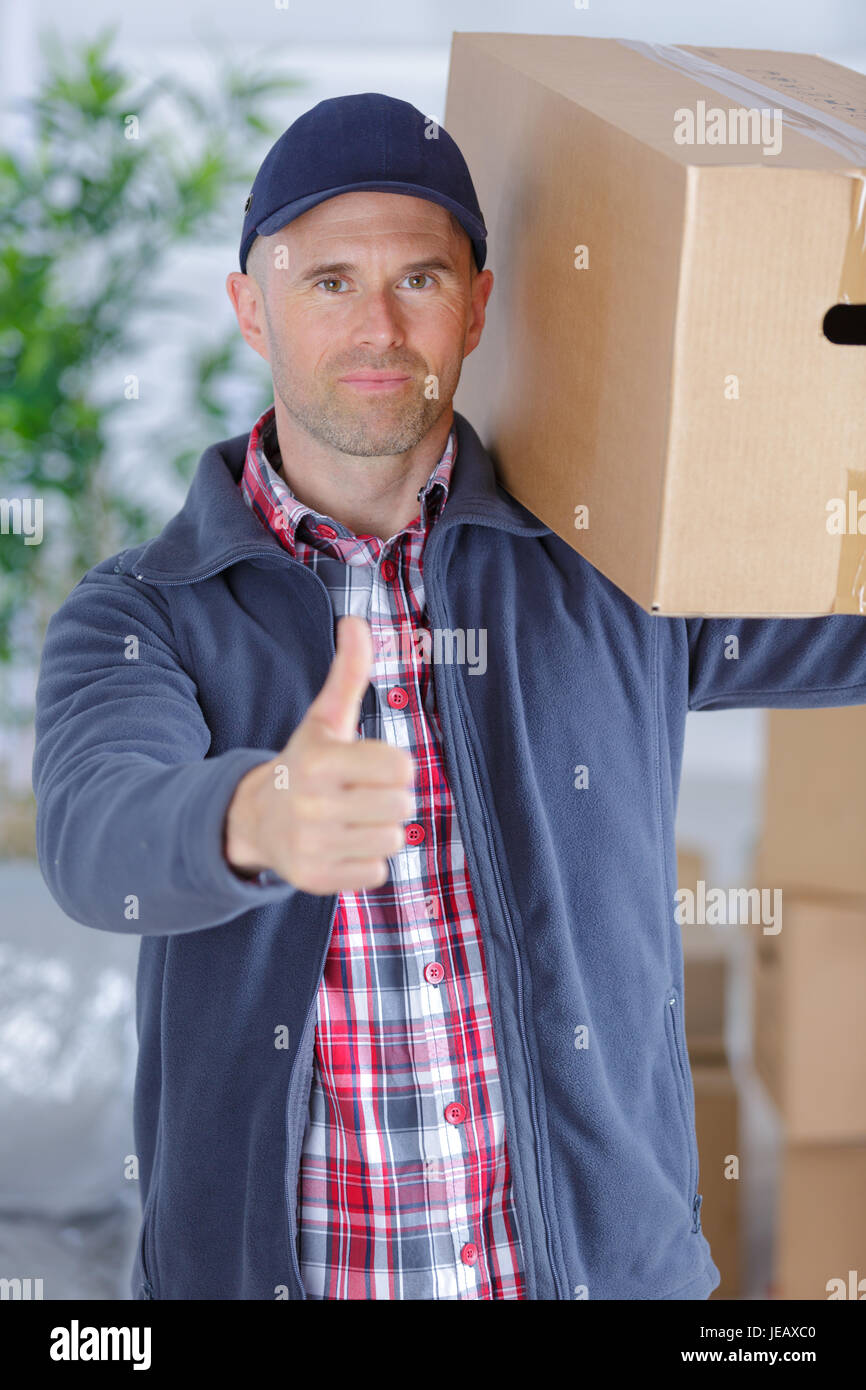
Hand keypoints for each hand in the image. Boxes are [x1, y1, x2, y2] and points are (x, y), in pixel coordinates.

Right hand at [225, 615, 414, 892]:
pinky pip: (377, 873)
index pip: (401, 767)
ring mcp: (312, 845)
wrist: (253, 818)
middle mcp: (312, 804)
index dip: (394, 766)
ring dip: (381, 830)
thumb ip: (347, 674)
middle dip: (390, 798)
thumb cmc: (305, 763)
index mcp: (320, 761)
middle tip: (361, 794)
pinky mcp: (315, 879)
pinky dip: (366, 862)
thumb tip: (356, 620)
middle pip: (403, 806)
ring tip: (352, 819)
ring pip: (394, 840)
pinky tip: (342, 845)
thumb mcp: (324, 719)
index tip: (372, 766)